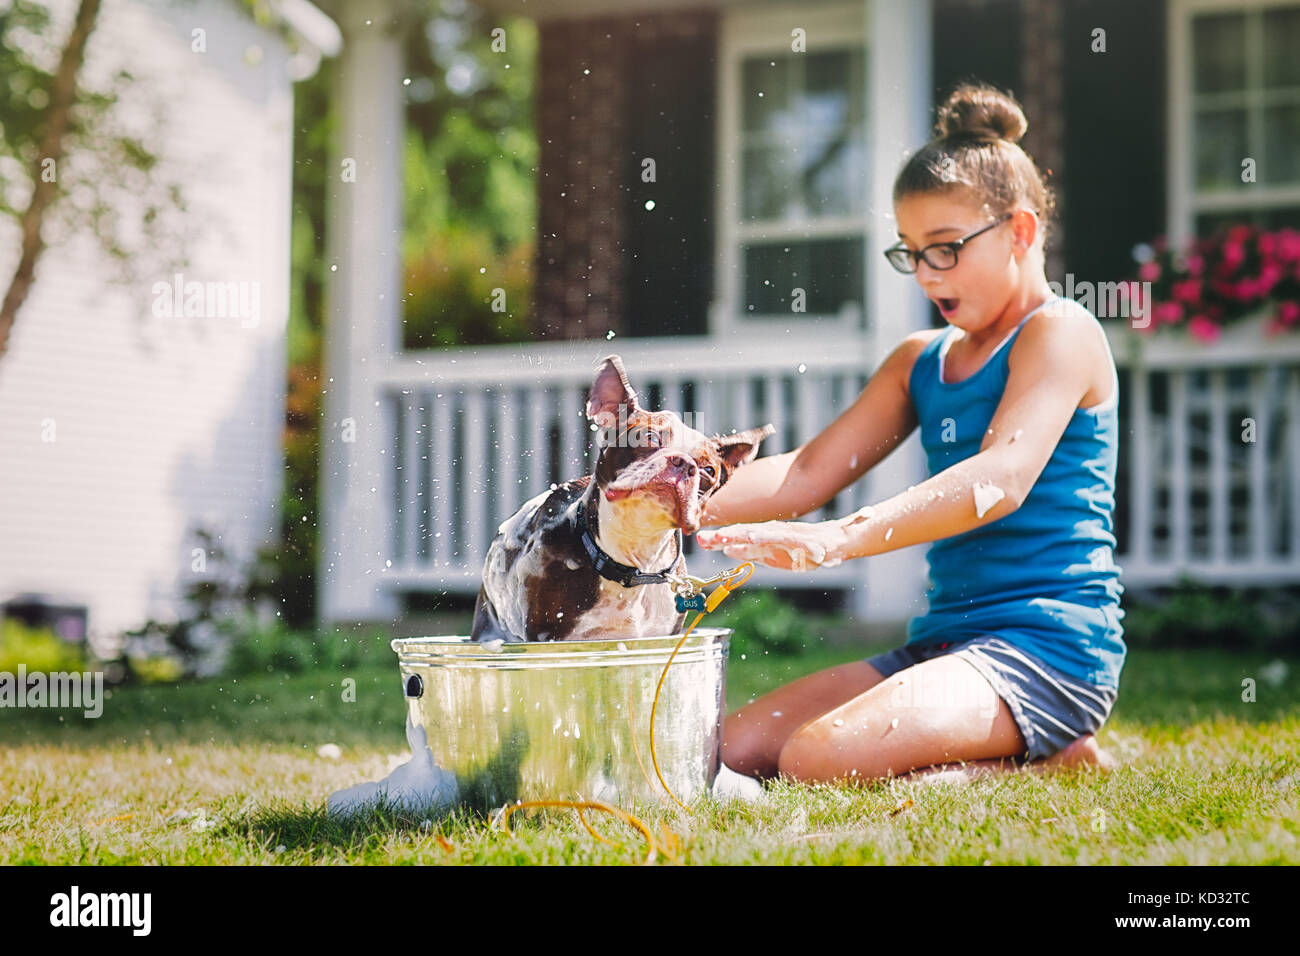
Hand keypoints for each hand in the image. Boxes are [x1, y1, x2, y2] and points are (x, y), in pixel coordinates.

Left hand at [695, 520, 849, 571]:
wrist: (837, 542)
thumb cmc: (804, 549)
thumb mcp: (775, 554)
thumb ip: (753, 552)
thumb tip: (729, 549)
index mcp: (765, 537)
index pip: (738, 537)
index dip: (720, 538)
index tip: (701, 540)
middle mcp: (774, 532)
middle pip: (746, 533)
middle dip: (725, 536)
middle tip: (705, 539)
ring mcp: (789, 534)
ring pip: (762, 534)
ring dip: (741, 535)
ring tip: (723, 538)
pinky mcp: (804, 539)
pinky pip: (784, 538)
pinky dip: (769, 538)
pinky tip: (755, 538)